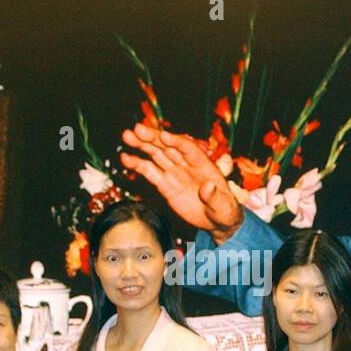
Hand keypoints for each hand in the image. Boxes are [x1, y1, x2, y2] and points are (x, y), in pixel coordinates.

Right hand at [120, 124, 243, 242]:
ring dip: (142, 145)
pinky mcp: (165, 185)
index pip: (187, 148)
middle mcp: (186, 165)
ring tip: (127, 136)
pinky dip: (138, 164)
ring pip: (157, 155)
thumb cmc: (224, 210)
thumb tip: (207, 187)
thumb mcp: (224, 207)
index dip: (175, 141)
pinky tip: (126, 158)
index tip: (163, 136)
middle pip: (168, 147)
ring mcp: (174, 174)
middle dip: (153, 138)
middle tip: (137, 129)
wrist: (217, 221)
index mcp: (203, 164)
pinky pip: (150, 172)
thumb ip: (215, 197)